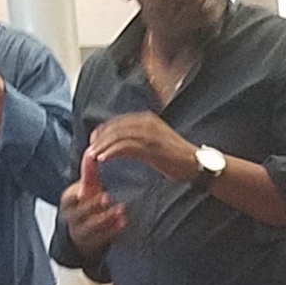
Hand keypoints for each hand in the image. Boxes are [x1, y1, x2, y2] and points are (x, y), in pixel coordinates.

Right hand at [60, 152, 127, 260]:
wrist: (81, 235)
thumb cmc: (85, 206)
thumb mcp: (85, 188)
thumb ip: (89, 172)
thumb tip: (91, 150)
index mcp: (68, 201)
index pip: (70, 197)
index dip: (77, 192)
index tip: (85, 188)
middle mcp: (72, 217)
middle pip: (81, 212)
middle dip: (93, 205)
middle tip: (106, 197)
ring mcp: (82, 232)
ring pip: (92, 226)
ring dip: (107, 218)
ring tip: (121, 211)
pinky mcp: (93, 243)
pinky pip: (102, 238)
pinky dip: (113, 231)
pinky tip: (123, 223)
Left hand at [89, 111, 210, 184]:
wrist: (197, 164)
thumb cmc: (178, 158)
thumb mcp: (157, 144)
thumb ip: (141, 141)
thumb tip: (126, 145)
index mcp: (147, 120)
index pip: (118, 122)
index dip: (103, 132)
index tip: (94, 142)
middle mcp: (146, 122)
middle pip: (115, 127)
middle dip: (100, 140)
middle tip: (88, 151)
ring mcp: (149, 134)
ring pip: (118, 136)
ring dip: (103, 147)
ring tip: (92, 157)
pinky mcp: (151, 147)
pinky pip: (126, 147)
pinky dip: (112, 153)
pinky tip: (104, 159)